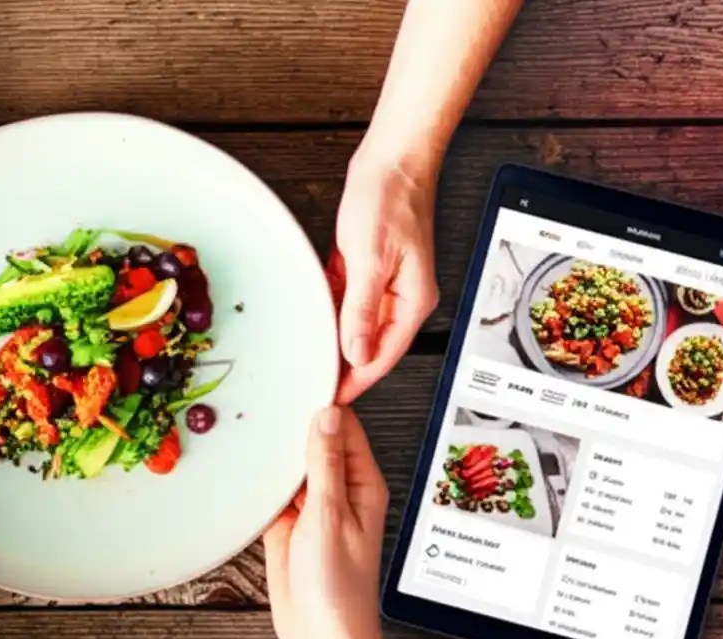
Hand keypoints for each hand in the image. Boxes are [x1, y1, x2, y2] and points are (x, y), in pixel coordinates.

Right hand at [264, 406, 401, 638]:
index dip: (322, 402)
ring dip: (272, 455)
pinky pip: (270, 494)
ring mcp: (310, 508)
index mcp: (361, 483)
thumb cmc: (339, 586)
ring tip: (247, 423)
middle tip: (263, 395)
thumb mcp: (329, 514)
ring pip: (289, 468)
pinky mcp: (285, 526)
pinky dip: (257, 483)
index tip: (298, 377)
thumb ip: (324, 463)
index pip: (343, 428)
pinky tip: (241, 464)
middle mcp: (337, 491)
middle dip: (291, 426)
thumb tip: (327, 415)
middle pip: (313, 444)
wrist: (320, 637)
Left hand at [333, 150, 439, 402]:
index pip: (383, 356)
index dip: (357, 379)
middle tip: (313, 380)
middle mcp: (403, 297)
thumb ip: (362, 309)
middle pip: (371, 344)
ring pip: (358, 324)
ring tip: (309, 356)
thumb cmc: (389, 198)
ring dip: (336, 337)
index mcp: (413, 300)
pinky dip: (334, 310)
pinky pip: (350, 301)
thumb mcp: (369, 258)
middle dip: (344, 364)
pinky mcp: (371, 269)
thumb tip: (356, 351)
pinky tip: (316, 316)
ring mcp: (388, 283)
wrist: (392, 158)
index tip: (331, 395)